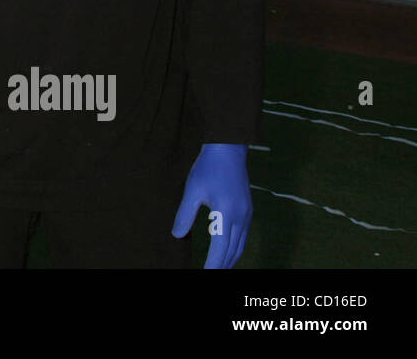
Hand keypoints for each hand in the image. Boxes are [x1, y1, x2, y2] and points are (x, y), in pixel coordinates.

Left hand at [171, 143, 251, 268]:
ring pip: (240, 245)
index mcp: (226, 213)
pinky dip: (235, 248)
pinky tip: (227, 251)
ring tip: (219, 269)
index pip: (220, 248)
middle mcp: (240, 217)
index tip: (206, 274)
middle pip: (232, 250)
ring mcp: (247, 214)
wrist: (228, 150)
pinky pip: (244, 237)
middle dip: (222, 266)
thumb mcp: (192, 190)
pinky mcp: (248, 210)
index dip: (213, 264)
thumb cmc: (208, 168)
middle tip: (211, 275)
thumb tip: (177, 235)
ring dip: (230, 259)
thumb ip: (185, 214)